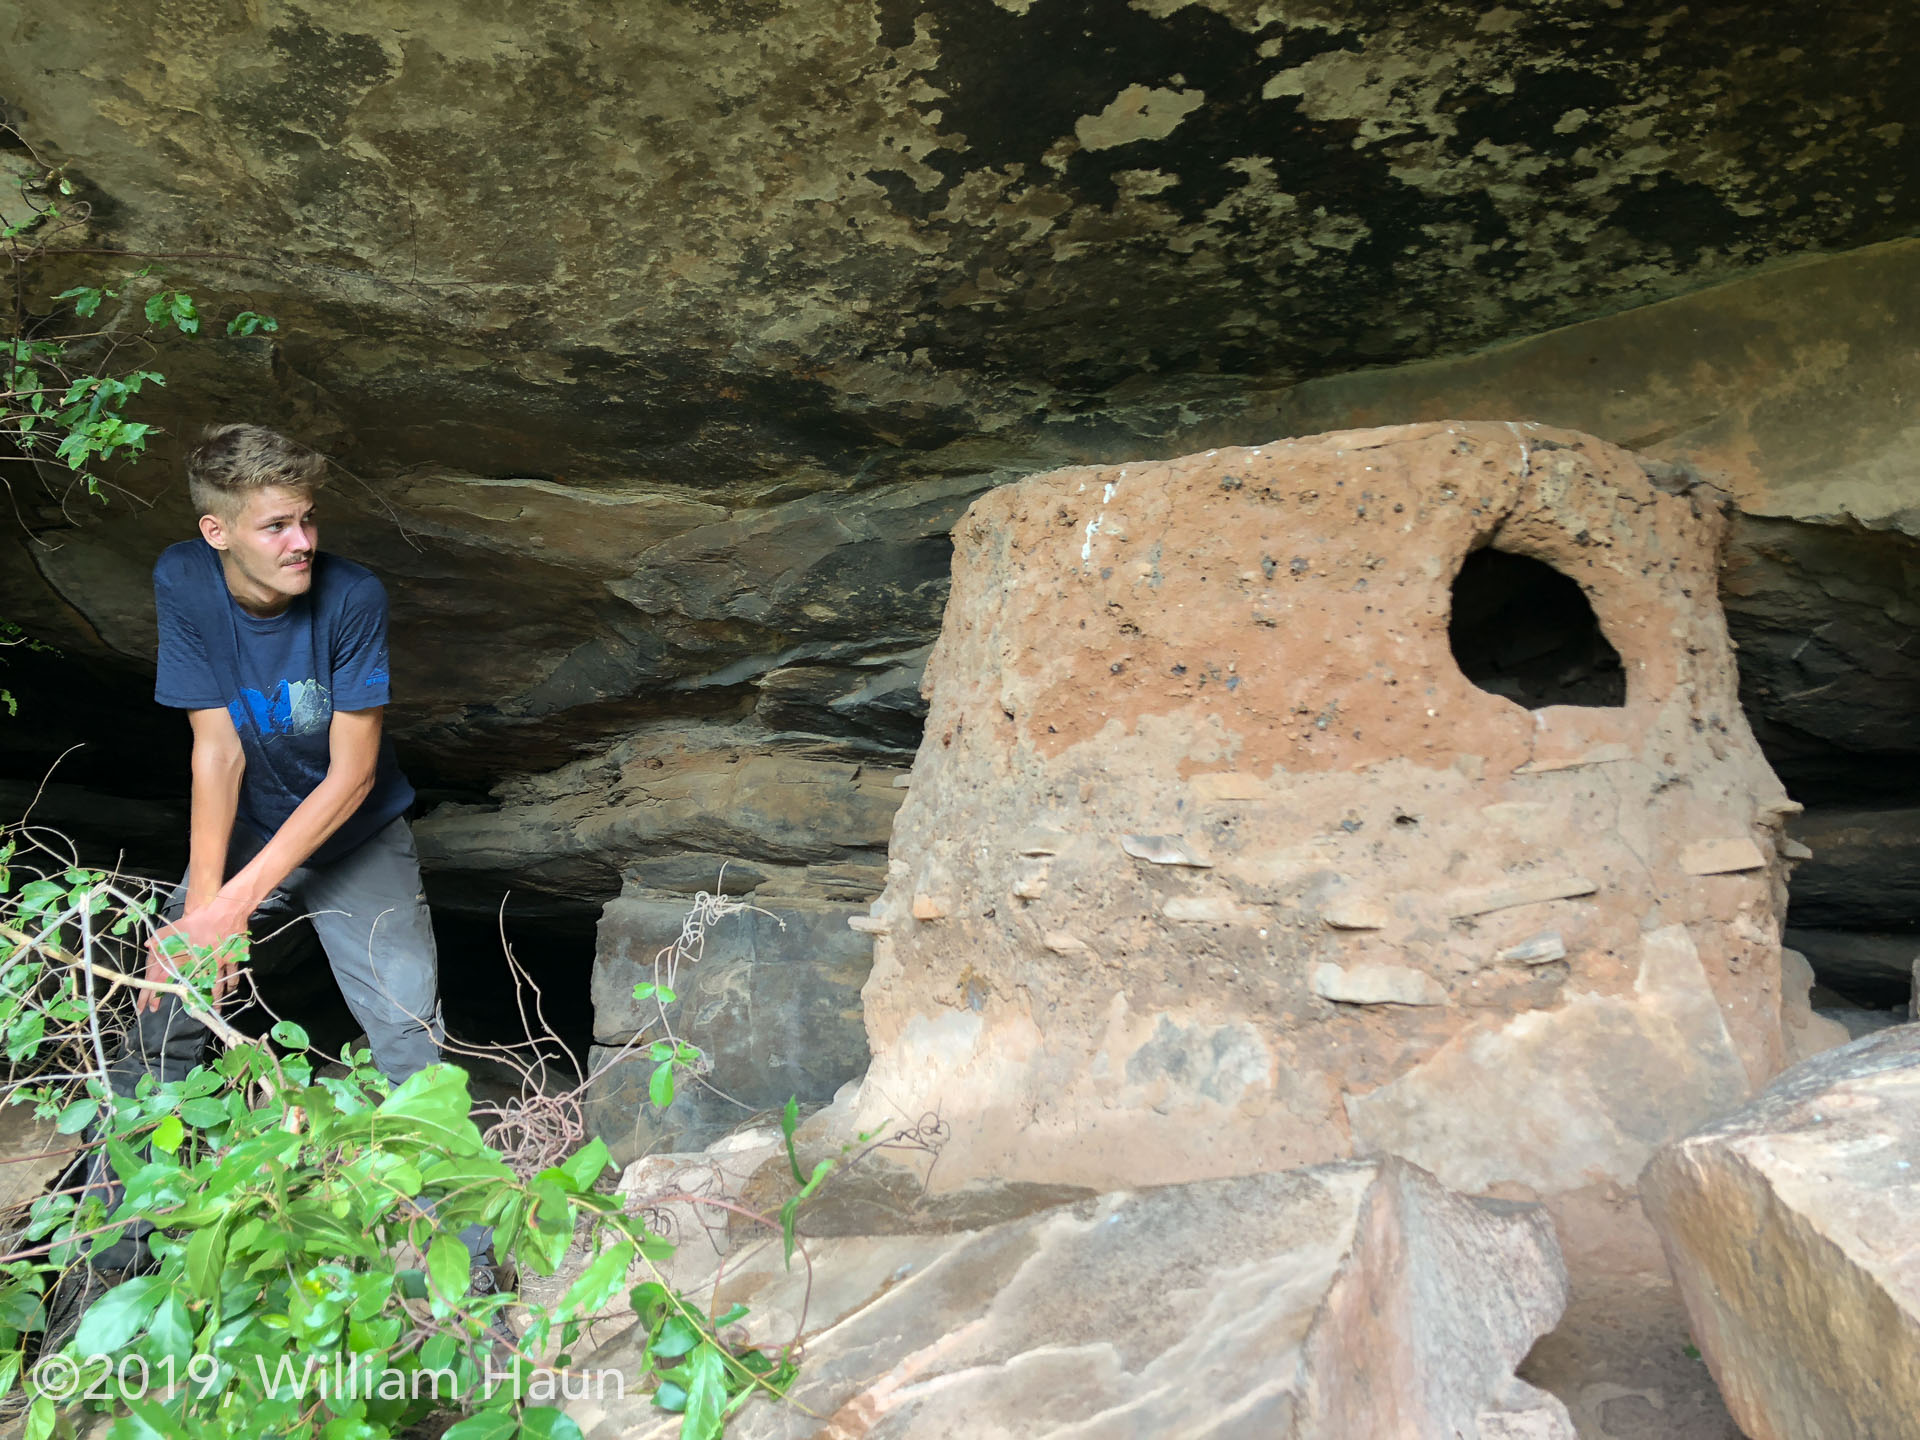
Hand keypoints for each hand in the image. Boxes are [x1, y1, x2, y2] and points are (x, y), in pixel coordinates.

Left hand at [145, 893, 252, 1011]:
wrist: (227, 911)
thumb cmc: (203, 919)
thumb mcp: (178, 925)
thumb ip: (162, 936)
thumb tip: (147, 945)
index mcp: (192, 959)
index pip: (179, 979)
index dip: (170, 992)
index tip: (163, 1005)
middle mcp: (207, 964)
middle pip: (207, 987)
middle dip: (206, 1001)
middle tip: (206, 1012)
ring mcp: (222, 961)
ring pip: (222, 983)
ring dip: (221, 995)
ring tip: (219, 1005)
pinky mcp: (235, 956)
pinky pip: (234, 972)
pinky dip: (233, 981)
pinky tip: (232, 987)